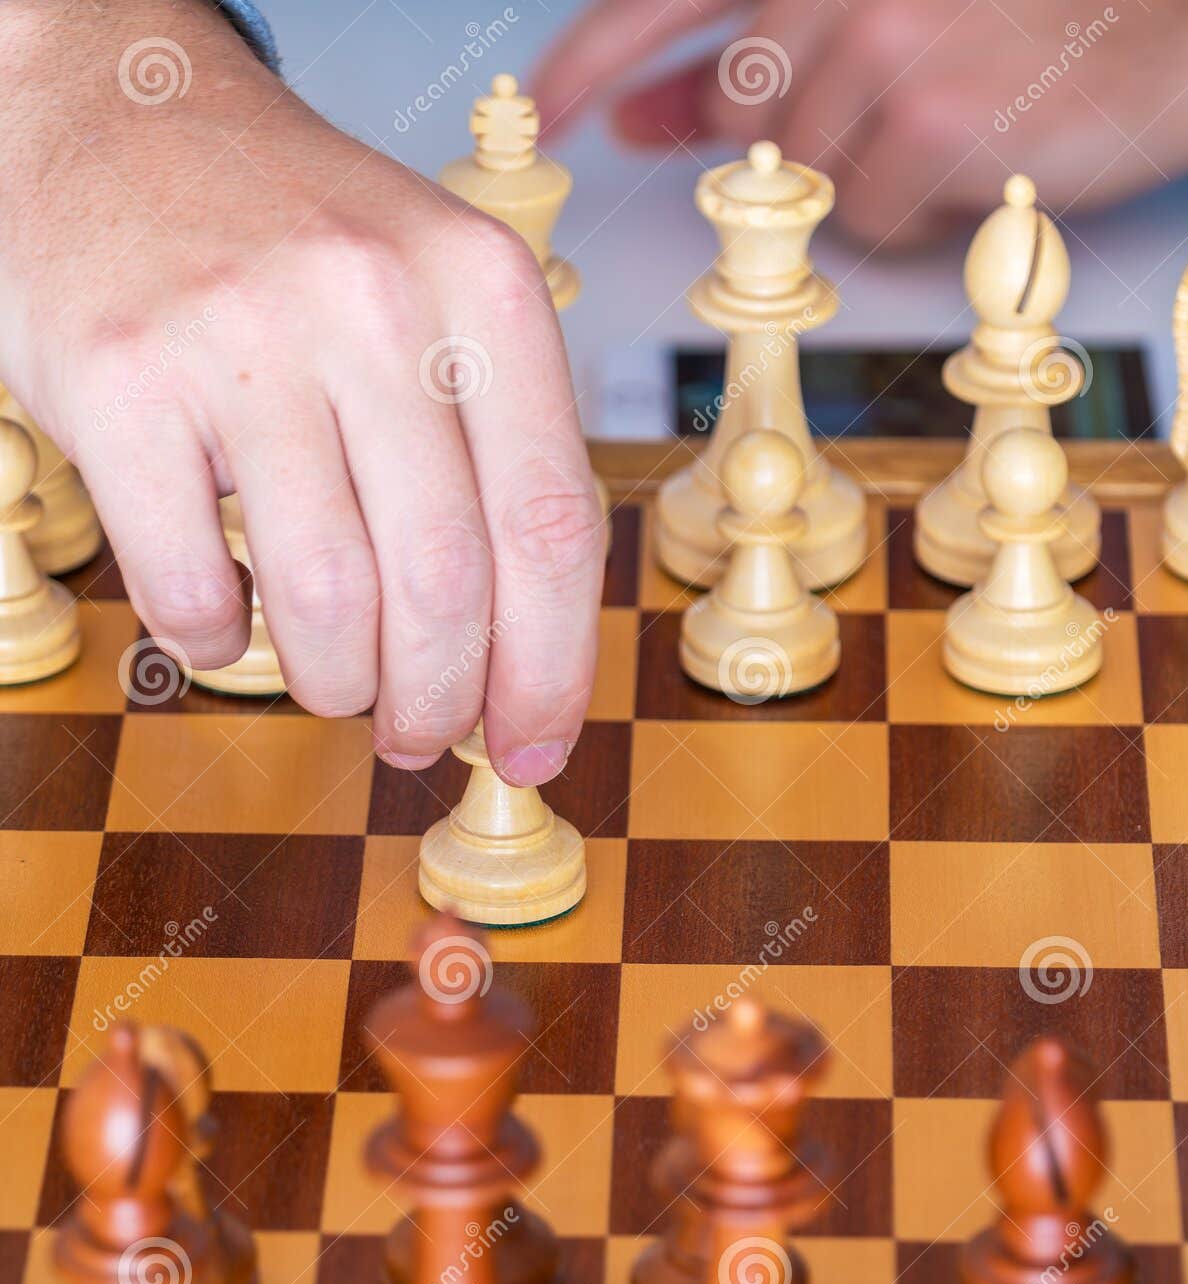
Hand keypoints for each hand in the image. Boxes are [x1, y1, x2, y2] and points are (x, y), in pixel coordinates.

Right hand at [0, 0, 602, 781]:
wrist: (121, 117)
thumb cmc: (299, 246)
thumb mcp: (438, 305)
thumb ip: (492, 459)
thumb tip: (520, 666)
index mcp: (484, 290)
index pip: (553, 528)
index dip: (551, 672)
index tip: (534, 748)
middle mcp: (375, 301)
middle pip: (445, 588)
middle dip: (439, 703)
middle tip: (420, 737)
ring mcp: (241, 335)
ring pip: (326, 604)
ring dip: (335, 686)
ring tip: (332, 684)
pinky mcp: (121, 376)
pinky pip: (192, 588)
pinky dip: (217, 643)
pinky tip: (228, 621)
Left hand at [534, 0, 1187, 247]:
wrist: (1165, 38)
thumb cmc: (1022, 26)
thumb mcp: (875, 18)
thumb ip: (748, 55)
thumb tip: (646, 113)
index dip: (593, 57)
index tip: (544, 110)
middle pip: (744, 116)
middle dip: (790, 148)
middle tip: (889, 121)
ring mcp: (881, 39)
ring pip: (802, 178)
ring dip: (862, 182)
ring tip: (949, 132)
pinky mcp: (924, 118)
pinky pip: (863, 219)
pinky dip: (906, 219)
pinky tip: (965, 170)